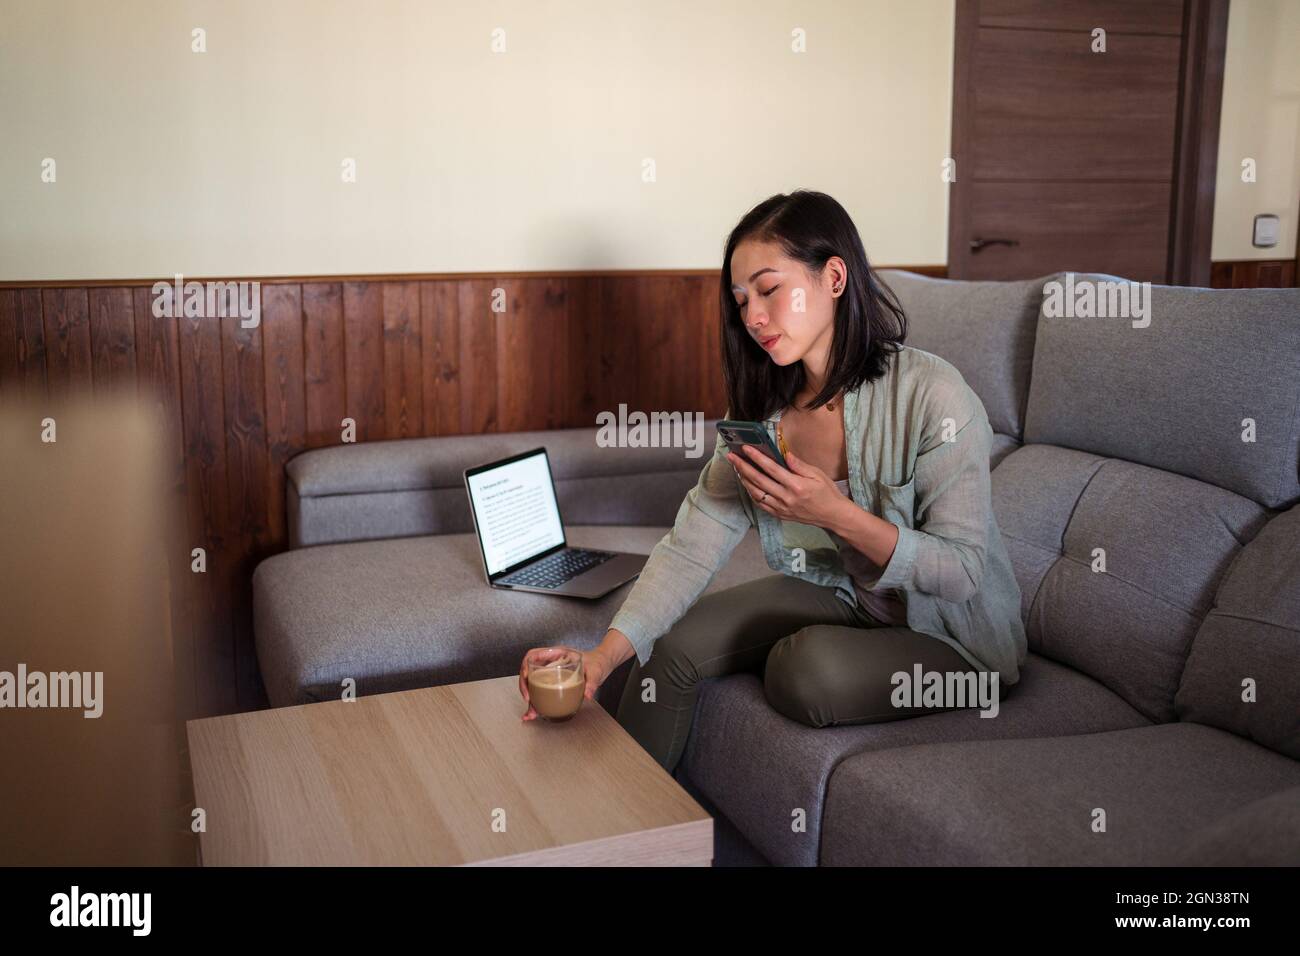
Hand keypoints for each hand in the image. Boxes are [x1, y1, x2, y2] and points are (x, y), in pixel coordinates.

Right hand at [519, 646, 612, 720]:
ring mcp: (551, 672)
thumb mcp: (595, 671)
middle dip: (525, 686)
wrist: (602, 664)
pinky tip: (534, 712)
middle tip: (528, 700)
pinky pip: (541, 691)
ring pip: (533, 684)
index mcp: (558, 653)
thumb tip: (587, 695)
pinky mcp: (553, 682)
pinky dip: (536, 702)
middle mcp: (551, 662)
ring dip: (530, 698)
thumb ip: (592, 682)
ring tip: (530, 713)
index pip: (534, 654)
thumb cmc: (597, 662)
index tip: (526, 677)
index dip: (526, 665)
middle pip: (529, 671)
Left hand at [726, 444, 850, 528]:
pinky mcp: (780, 515)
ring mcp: (781, 508)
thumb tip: (784, 454)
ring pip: (756, 493)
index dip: (757, 457)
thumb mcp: (817, 474)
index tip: (746, 448)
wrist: (832, 515)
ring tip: (737, 468)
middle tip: (732, 457)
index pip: (771, 468)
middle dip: (743, 467)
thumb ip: (799, 465)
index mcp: (796, 485)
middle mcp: (786, 498)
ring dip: (744, 480)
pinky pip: (760, 504)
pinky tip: (747, 484)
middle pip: (759, 480)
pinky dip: (752, 493)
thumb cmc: (826, 492)